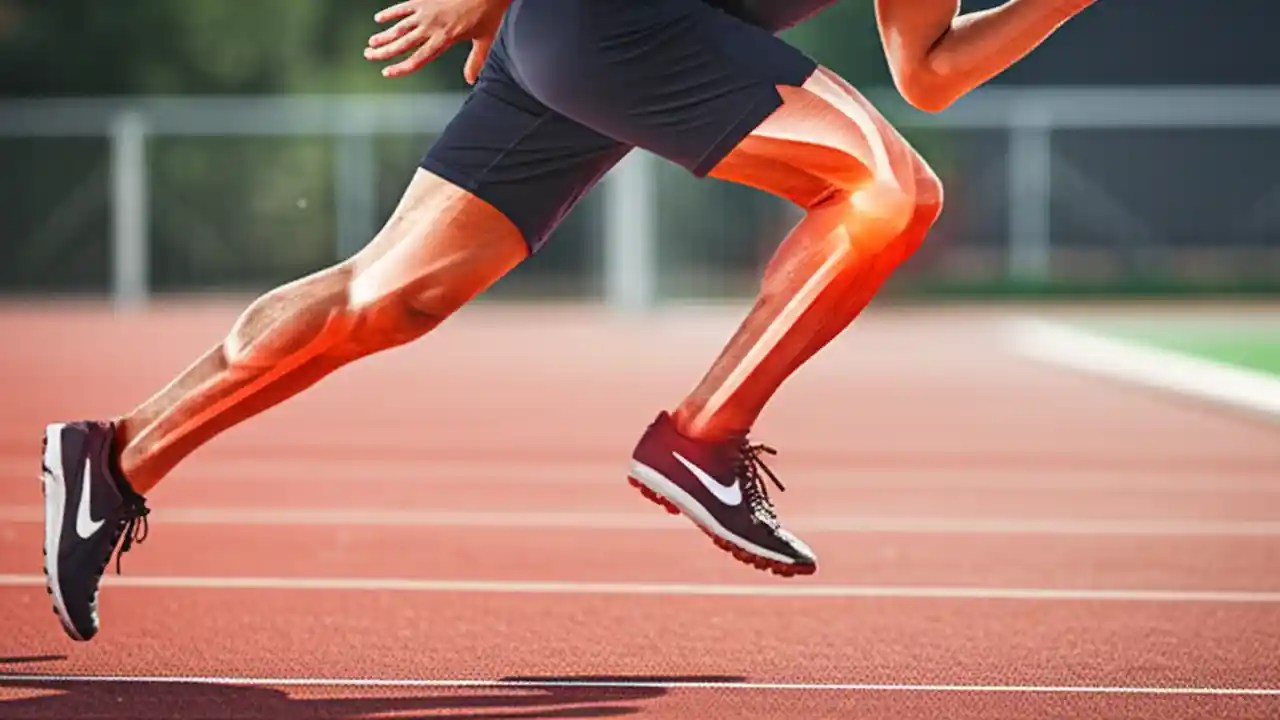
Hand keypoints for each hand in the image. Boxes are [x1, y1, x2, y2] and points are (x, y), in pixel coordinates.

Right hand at [364, 0, 509, 82]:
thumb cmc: (487, 14)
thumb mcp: (484, 40)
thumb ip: (475, 61)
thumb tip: (471, 80)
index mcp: (444, 39)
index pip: (417, 59)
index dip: (400, 68)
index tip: (387, 72)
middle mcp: (431, 27)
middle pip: (402, 43)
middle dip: (383, 51)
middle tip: (369, 55)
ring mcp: (426, 12)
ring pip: (399, 26)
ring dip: (384, 35)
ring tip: (371, 42)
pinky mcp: (424, 0)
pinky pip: (403, 8)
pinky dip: (390, 13)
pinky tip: (379, 18)